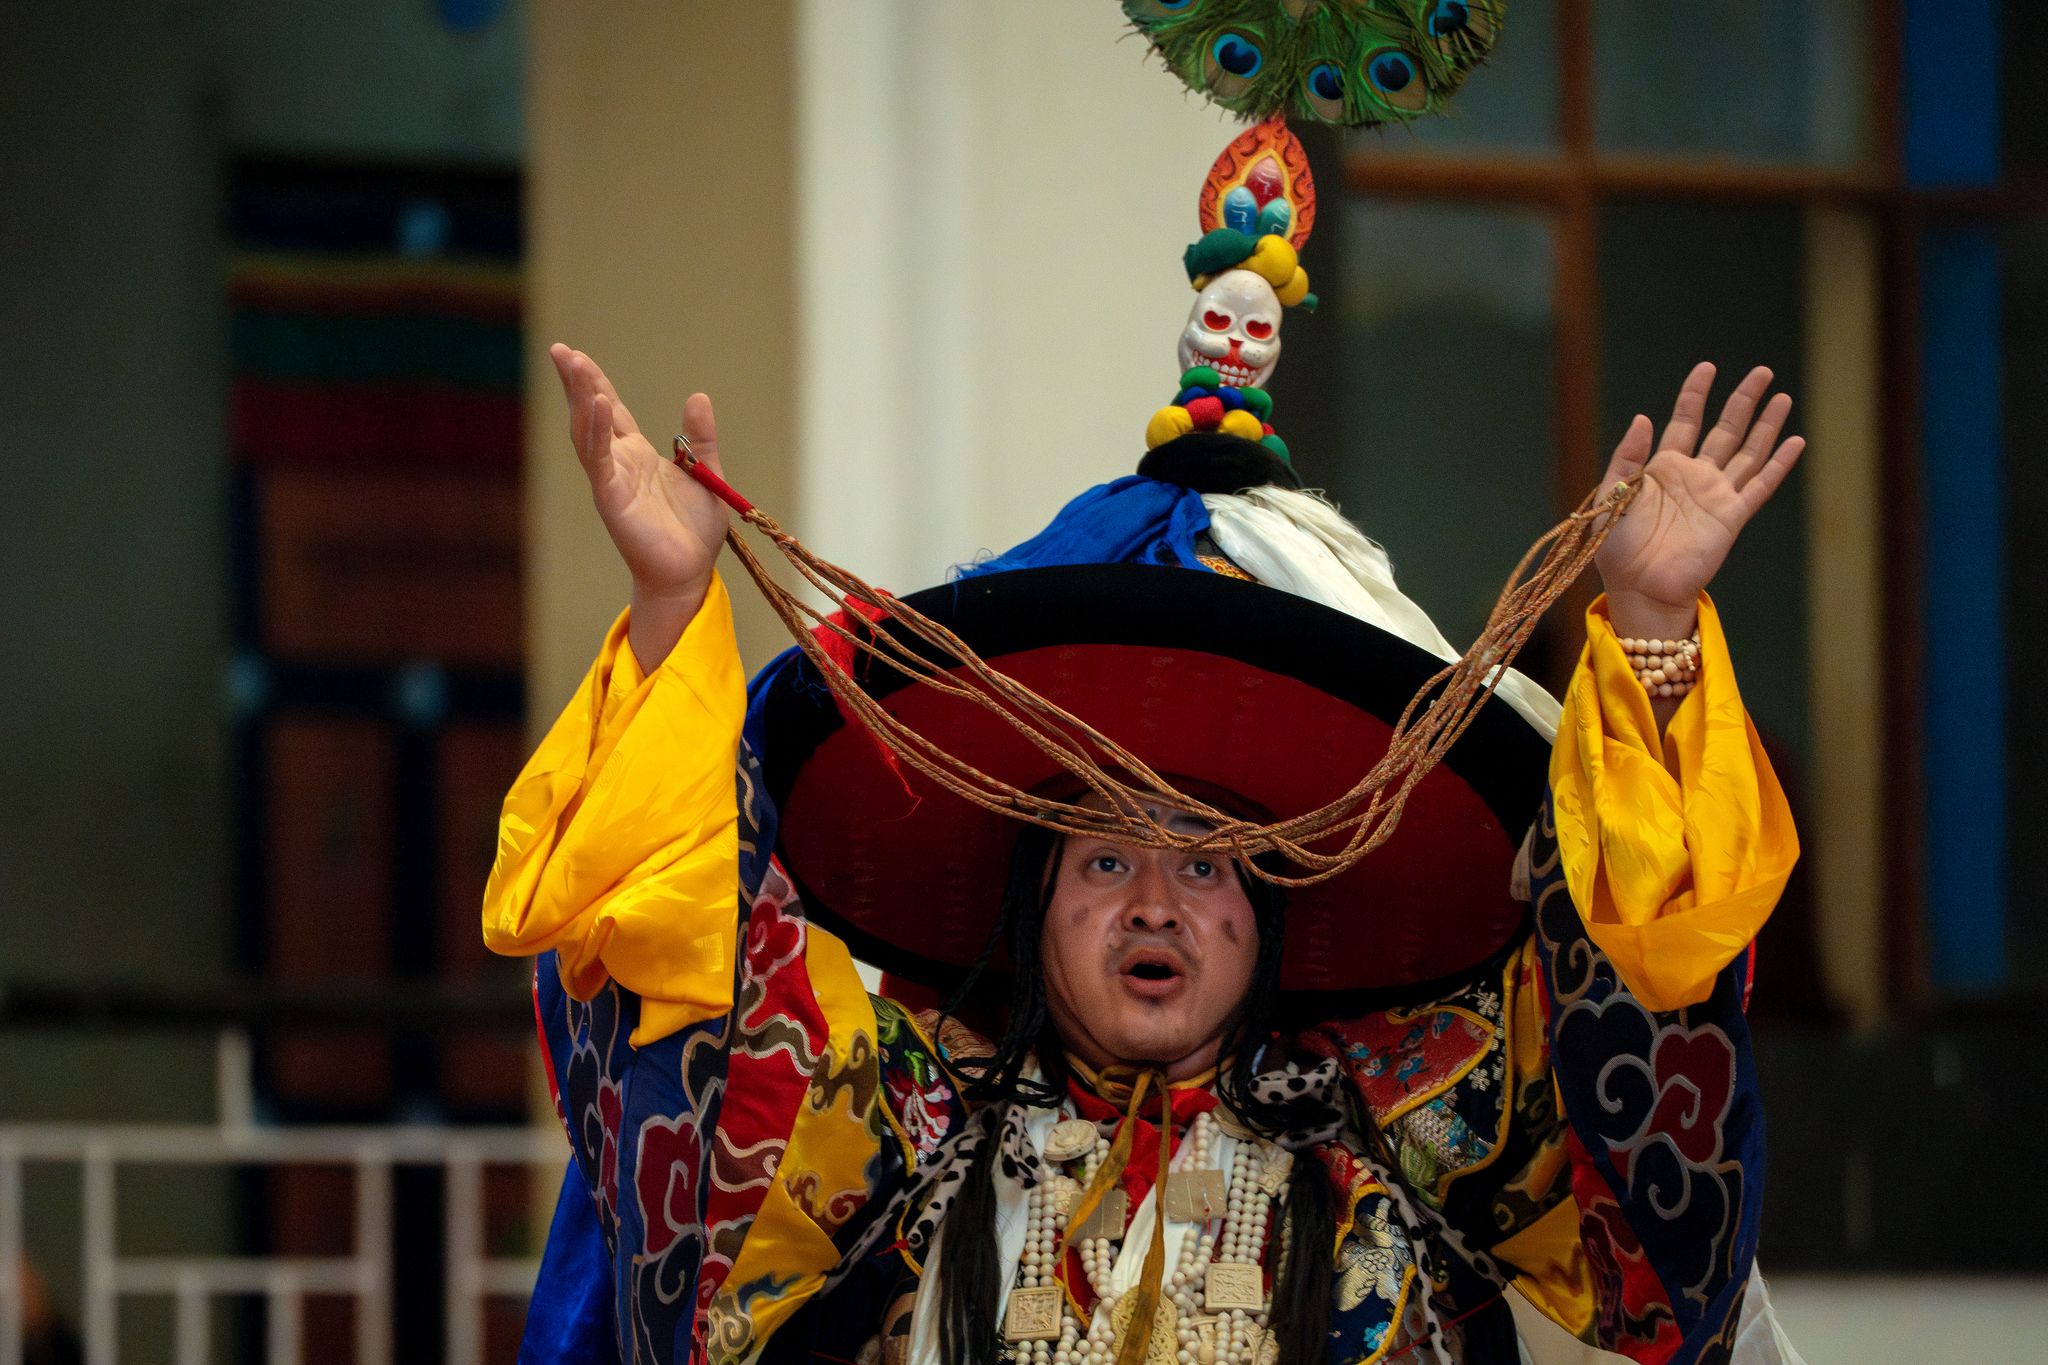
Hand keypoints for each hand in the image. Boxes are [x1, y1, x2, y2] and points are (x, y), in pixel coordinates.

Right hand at [548, 343, 728, 666]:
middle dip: (576, 382)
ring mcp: (612, 480)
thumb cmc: (695, 531)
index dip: (595, 383)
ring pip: (588, 432)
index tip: (577, 355)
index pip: (611, 411)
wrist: (690, 573)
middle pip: (591, 414)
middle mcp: (620, 464)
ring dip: (580, 398)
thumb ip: (701, 438)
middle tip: (560, 349)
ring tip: (572, 364)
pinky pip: (599, 460)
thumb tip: (697, 396)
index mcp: (638, 456)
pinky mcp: (613, 499)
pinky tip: (596, 404)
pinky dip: (596, 431)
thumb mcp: (707, 474)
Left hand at [1594, 363, 1804, 642]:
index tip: (1708, 367)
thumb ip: (1627, 458)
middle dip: (1743, 400)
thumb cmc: (1617, 547)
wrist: (1638, 588)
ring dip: (1766, 425)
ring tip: (1782, 396)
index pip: (1685, 420)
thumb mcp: (1612, 496)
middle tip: (1762, 371)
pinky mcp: (1731, 517)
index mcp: (1663, 468)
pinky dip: (1779, 464)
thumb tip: (1644, 416)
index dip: (1696, 393)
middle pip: (1725, 429)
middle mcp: (1695, 476)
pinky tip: (1796, 441)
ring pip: (1748, 451)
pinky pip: (1760, 486)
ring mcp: (1716, 495)